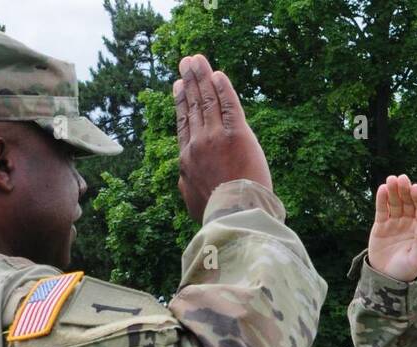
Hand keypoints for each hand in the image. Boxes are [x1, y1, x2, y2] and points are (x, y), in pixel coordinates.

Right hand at [174, 55, 271, 221]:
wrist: (234, 217)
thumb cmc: (216, 215)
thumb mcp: (193, 201)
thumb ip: (188, 185)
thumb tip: (184, 177)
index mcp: (187, 160)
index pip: (184, 124)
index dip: (181, 102)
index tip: (179, 86)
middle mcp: (198, 144)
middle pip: (194, 107)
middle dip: (190, 82)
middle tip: (187, 63)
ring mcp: (216, 137)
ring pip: (208, 101)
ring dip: (203, 77)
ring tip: (198, 60)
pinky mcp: (237, 135)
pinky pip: (229, 104)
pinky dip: (223, 88)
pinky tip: (218, 75)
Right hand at [367, 174, 416, 281]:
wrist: (387, 279)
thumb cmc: (406, 271)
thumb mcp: (416, 260)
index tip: (414, 188)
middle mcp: (410, 223)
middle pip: (408, 202)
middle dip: (405, 190)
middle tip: (402, 179)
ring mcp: (395, 222)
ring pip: (395, 203)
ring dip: (393, 191)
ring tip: (391, 180)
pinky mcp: (381, 225)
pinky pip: (383, 210)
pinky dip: (382, 200)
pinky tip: (382, 189)